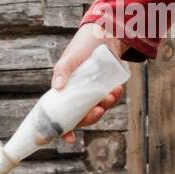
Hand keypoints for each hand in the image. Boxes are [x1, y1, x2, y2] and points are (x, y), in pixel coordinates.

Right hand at [51, 23, 126, 142]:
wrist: (106, 33)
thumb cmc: (83, 45)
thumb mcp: (70, 57)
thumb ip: (62, 71)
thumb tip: (57, 88)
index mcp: (64, 91)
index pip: (60, 116)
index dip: (63, 130)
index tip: (69, 140)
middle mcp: (77, 94)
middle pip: (81, 117)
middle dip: (91, 118)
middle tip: (98, 110)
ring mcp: (92, 92)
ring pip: (97, 109)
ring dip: (105, 106)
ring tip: (111, 95)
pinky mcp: (106, 88)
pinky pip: (109, 100)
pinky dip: (114, 98)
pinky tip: (117, 89)